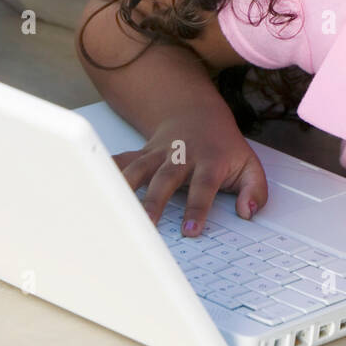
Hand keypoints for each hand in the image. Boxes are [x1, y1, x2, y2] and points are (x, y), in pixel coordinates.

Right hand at [113, 113, 267, 235]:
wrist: (198, 114)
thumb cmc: (223, 146)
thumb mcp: (249, 164)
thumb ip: (255, 190)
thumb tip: (248, 211)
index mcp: (209, 160)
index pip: (204, 186)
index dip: (197, 208)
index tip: (191, 230)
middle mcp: (182, 156)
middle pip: (166, 177)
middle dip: (156, 201)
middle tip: (148, 225)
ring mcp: (159, 154)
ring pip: (140, 168)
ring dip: (127, 188)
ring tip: (115, 211)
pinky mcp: (142, 154)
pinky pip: (122, 160)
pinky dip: (106, 170)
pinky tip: (91, 182)